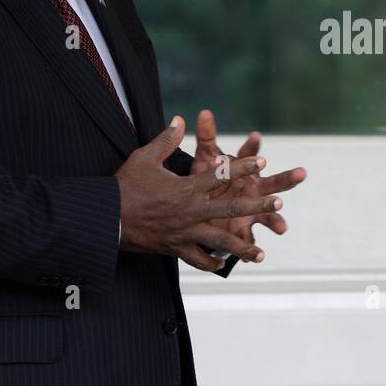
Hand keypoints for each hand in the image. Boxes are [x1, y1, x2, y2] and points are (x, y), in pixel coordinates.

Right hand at [114, 115, 282, 271]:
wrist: (105, 219)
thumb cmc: (125, 186)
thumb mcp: (144, 158)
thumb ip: (166, 140)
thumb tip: (179, 120)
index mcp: (186, 188)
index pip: (221, 175)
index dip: (242, 167)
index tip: (261, 161)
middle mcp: (191, 212)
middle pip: (231, 208)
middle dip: (257, 205)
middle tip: (279, 202)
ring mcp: (185, 233)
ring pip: (220, 241)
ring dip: (243, 248)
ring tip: (261, 254)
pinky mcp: (175, 248)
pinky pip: (198, 259)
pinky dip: (211, 263)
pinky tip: (224, 265)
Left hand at [191, 108, 306, 259]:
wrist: (204, 208)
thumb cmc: (209, 180)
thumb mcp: (204, 160)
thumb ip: (206, 136)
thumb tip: (204, 111)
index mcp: (245, 170)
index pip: (249, 156)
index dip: (252, 148)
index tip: (254, 136)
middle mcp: (255, 189)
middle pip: (274, 183)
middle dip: (288, 179)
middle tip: (302, 173)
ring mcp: (253, 209)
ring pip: (270, 214)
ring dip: (276, 219)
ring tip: (282, 227)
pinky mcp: (245, 228)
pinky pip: (249, 239)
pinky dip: (252, 247)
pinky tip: (256, 254)